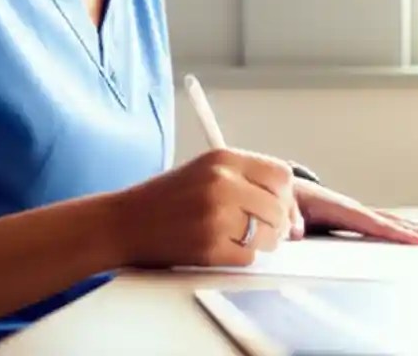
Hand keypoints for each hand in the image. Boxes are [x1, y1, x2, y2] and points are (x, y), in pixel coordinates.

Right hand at [115, 148, 295, 267]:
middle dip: (274, 225)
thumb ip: (247, 182)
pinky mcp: (209, 246)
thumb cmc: (166, 200)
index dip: (286, 197)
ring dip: (259, 243)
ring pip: (269, 235)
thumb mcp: (206, 172)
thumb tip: (292, 216)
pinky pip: (249, 258)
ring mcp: (216, 215)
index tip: (280, 210)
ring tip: (233, 237)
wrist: (124, 222)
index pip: (281, 175)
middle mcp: (222, 182)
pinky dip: (239, 258)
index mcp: (223, 159)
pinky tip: (218, 248)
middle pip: (279, 208)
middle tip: (256, 230)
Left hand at [291, 179, 417, 244]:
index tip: (415, 242)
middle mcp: (353, 209)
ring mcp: (357, 214)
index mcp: (338, 208)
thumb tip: (295, 229)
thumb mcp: (286, 206)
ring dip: (417, 230)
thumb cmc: (287, 198)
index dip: (393, 233)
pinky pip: (384, 225)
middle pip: (391, 221)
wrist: (285, 189)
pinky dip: (404, 231)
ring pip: (392, 222)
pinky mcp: (355, 220)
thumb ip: (291, 217)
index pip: (371, 223)